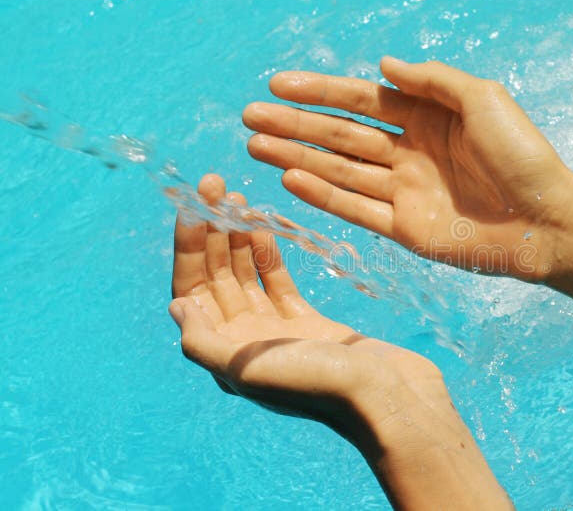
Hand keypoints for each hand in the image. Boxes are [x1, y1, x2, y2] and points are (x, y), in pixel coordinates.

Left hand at [170, 174, 448, 438]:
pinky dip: (267, 254)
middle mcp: (247, 343)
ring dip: (236, 238)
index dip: (188, 250)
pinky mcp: (309, 323)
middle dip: (210, 233)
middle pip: (218, 279)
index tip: (193, 208)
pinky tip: (260, 227)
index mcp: (226, 355)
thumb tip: (176, 306)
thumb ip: (204, 341)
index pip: (194, 292)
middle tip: (214, 186)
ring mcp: (278, 333)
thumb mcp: (247, 367)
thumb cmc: (319, 386)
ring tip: (235, 198)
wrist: (386, 396)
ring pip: (247, 276)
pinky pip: (278, 283)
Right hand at [243, 57, 572, 280]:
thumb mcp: (483, 99)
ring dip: (296, 157)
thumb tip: (383, 64)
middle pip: (340, 135)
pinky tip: (290, 180)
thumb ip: (431, 80)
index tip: (277, 84)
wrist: (547, 221)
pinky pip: (355, 209)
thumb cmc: (523, 155)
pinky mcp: (405, 230)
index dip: (319, 91)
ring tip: (254, 146)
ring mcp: (404, 192)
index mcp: (426, 117)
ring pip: (339, 171)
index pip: (361, 100)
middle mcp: (408, 152)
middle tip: (250, 116)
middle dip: (294, 125)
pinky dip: (322, 196)